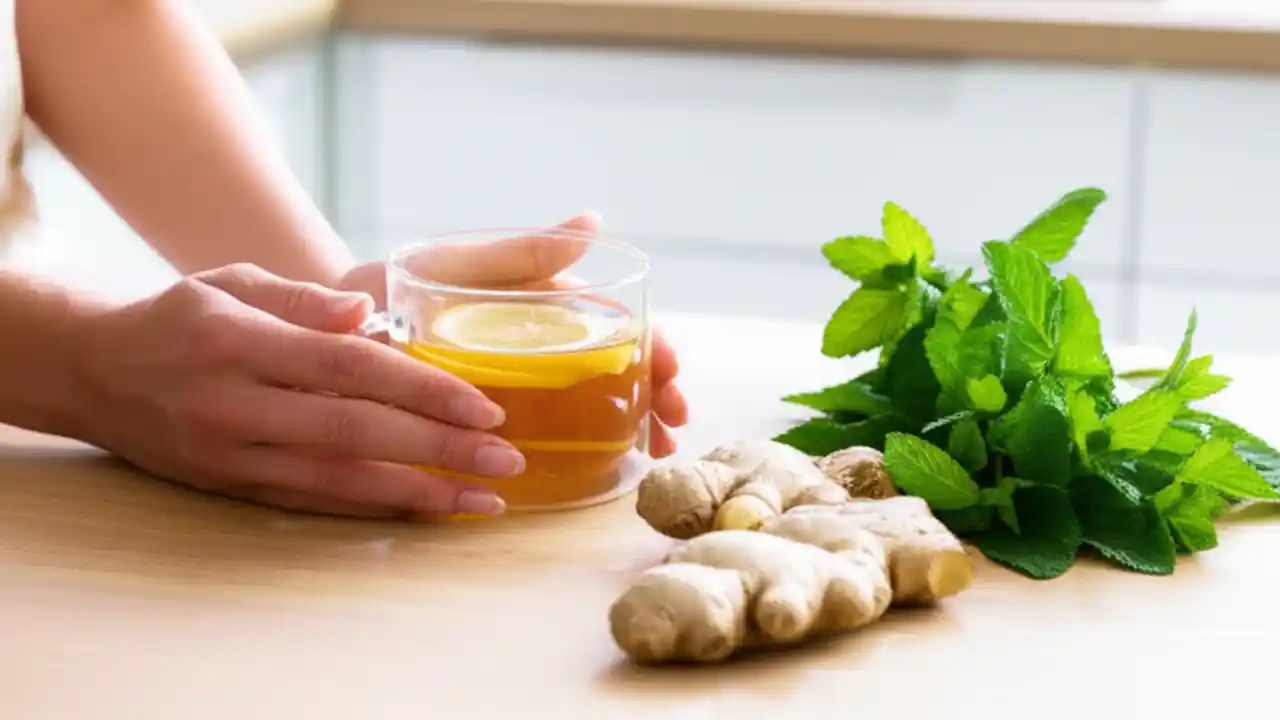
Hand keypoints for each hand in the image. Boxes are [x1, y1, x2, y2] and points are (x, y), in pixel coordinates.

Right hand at [79, 263, 523, 518]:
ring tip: (483, 499)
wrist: (96, 374)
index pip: (348, 368)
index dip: (421, 388)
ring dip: (419, 493)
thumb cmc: (180, 318)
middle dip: (438, 448)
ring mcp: (230, 455)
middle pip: (354, 430)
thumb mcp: (231, 282)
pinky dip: (375, 507)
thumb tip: (365, 312)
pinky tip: (425, 508)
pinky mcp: (232, 487)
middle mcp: (232, 406)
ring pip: (339, 479)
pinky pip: (315, 502)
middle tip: (505, 458)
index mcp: (235, 341)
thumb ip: (301, 298)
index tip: (484, 404)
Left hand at [338, 212, 688, 456]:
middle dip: (653, 394)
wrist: (317, 337)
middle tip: (674, 425)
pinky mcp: (481, 428)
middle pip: (614, 369)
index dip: (651, 346)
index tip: (670, 372)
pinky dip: (575, 455)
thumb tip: (592, 223)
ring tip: (653, 451)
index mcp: (535, 306)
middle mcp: (532, 346)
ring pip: (587, 407)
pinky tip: (599, 471)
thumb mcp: (454, 266)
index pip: (614, 322)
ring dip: (630, 425)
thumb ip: (518, 253)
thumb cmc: (386, 287)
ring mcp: (510, 389)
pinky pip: (539, 441)